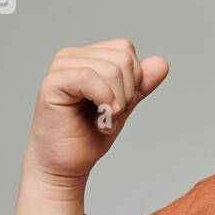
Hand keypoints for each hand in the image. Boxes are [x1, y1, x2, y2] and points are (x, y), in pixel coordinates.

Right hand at [22, 38, 169, 189]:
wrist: (66, 165)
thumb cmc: (89, 136)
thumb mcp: (124, 106)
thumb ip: (141, 84)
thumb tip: (161, 62)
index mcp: (86, 56)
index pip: (125, 49)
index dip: (133, 80)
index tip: (117, 106)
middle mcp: (71, 56)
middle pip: (123, 58)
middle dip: (127, 94)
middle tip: (110, 116)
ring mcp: (60, 67)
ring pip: (112, 70)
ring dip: (116, 104)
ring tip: (102, 121)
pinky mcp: (52, 83)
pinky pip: (90, 78)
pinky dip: (104, 103)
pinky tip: (98, 121)